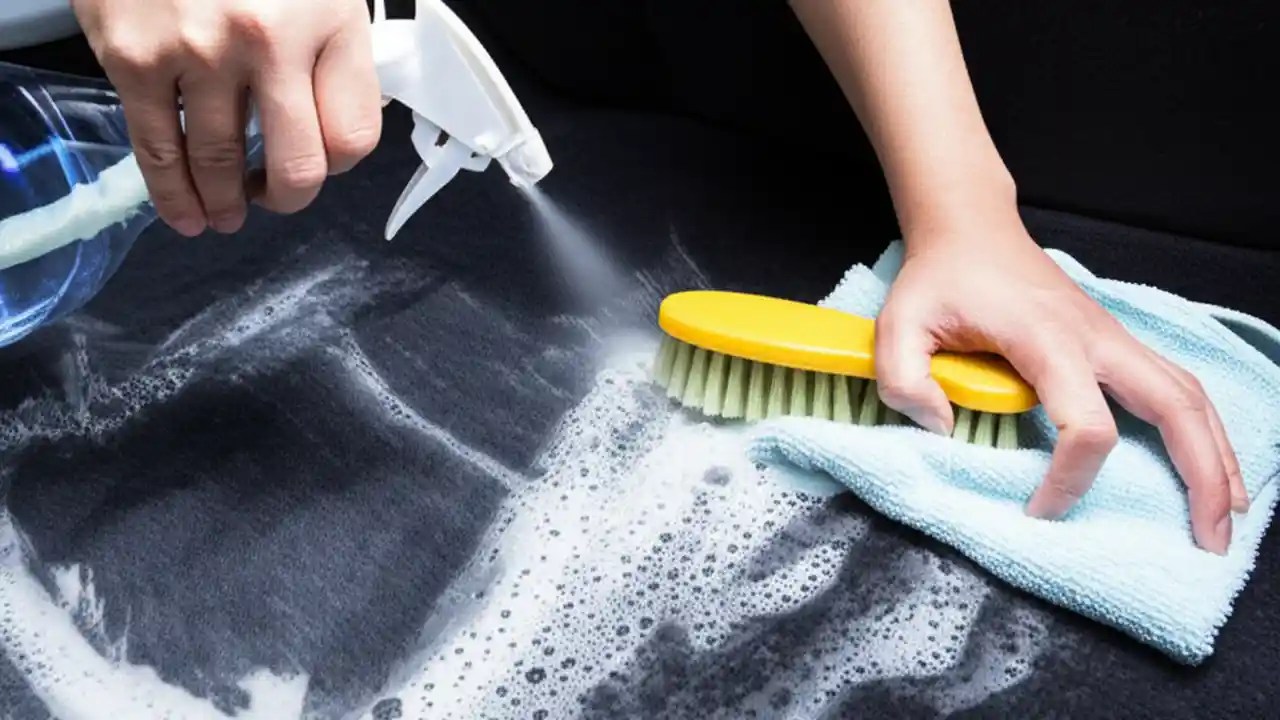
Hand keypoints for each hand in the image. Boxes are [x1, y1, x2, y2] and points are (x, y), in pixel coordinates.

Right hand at [72, 0, 382, 235]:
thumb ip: (331, 50)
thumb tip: (333, 124)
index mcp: (328, 21)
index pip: (354, 136)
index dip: (339, 165)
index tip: (321, 162)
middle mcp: (270, 41)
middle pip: (298, 167)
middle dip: (287, 198)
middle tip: (273, 200)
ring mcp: (199, 52)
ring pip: (221, 166)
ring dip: (224, 204)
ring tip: (223, 216)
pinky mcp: (135, 57)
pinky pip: (156, 146)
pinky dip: (170, 192)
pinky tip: (183, 210)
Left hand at [873, 212, 1246, 554]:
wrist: (971, 230)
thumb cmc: (940, 277)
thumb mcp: (898, 323)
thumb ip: (904, 380)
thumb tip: (942, 430)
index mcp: (1047, 338)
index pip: (1087, 423)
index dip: (1069, 478)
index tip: (1038, 508)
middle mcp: (1097, 338)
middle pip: (1175, 407)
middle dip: (1200, 474)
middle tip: (1209, 540)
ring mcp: (1114, 339)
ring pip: (1188, 396)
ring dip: (1216, 456)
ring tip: (1226, 514)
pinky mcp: (1116, 344)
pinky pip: (1175, 388)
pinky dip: (1201, 430)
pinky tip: (1209, 466)